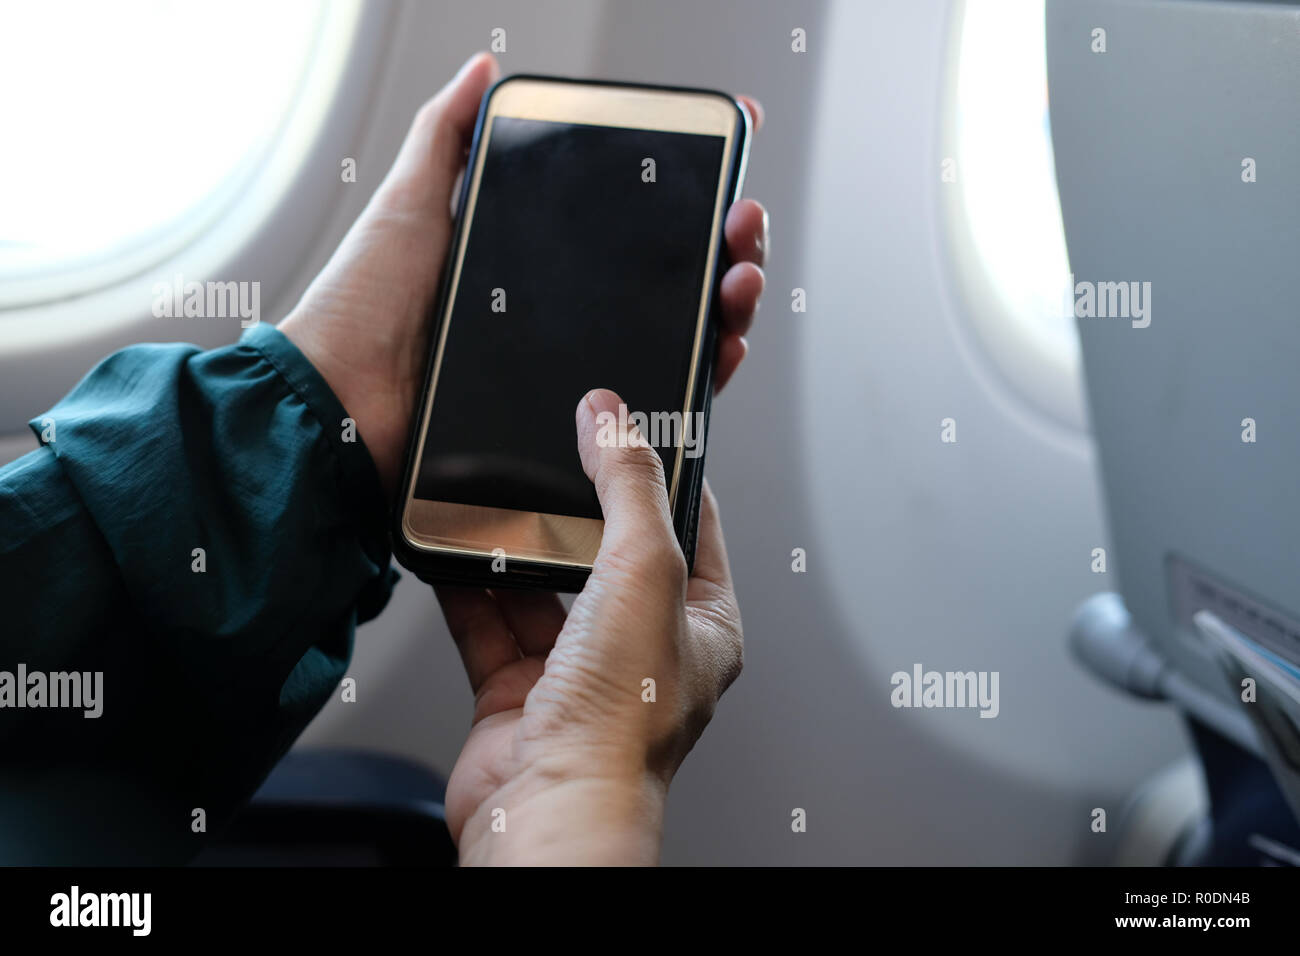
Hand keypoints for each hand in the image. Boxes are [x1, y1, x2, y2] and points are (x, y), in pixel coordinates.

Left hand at [279, 52, 768, 496]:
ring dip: (727, 304)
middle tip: (743, 218)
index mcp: (535, 265)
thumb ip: (448, 136)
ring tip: (742, 276)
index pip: (628, 222)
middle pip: (667, 278)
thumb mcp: (410, 204)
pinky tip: (725, 348)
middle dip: (723, 243)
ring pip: (676, 336)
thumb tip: (482, 69)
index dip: (683, 192)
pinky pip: (656, 403)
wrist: (341, 406)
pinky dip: (704, 376)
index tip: (726, 150)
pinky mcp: (576, 426)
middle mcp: (562, 315)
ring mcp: (573, 369)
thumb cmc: (363, 309)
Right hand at [441, 388, 742, 864]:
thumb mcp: (645, 570)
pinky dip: (467, 589)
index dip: (658, 471)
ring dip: (513, 550)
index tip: (627, 423)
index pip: (689, 526)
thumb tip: (614, 416)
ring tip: (491, 503)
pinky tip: (450, 554)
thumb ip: (628, 487)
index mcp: (702, 623)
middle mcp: (642, 648)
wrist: (548, 807)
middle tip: (547, 459)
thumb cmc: (620, 719)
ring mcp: (578, 672)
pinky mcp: (517, 692)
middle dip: (572, 511)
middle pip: (606, 553)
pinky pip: (488, 623)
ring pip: (541, 587)